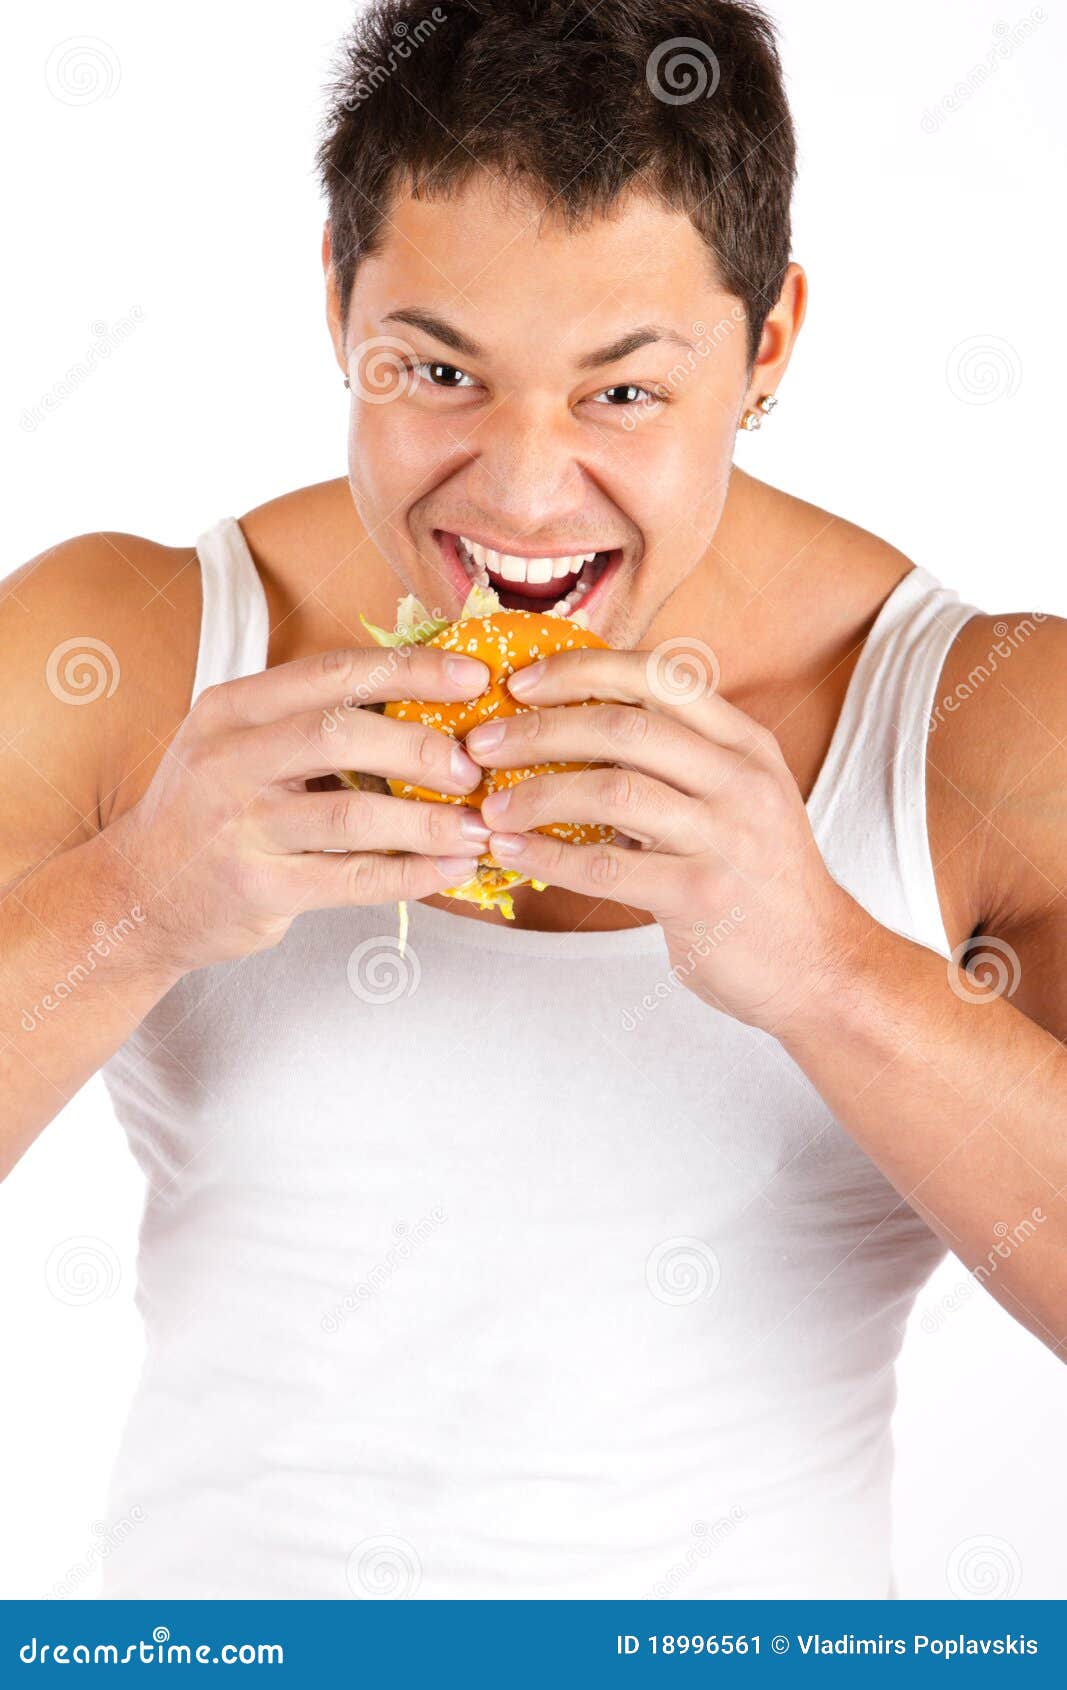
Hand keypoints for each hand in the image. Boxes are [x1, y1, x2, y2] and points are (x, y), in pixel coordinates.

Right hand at [108, 644, 491, 971]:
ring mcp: (239, 828)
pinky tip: (451, 869)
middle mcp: (228, 760)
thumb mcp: (238, 744)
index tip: (474, 678)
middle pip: (341, 734)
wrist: (139, 894)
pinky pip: (351, 880)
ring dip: (427, 823)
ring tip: (479, 828)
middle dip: (421, 748)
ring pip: (351, 816)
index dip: (410, 670)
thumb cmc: (213, 811)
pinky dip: (411, 875)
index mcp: (232, 708)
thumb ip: (310, 720)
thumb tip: (430, 698)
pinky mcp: (256, 888)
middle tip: (473, 768)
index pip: (332, 673)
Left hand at [469, 645, 868, 1033]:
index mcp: (745, 743)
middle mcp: (741, 779)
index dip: (581, 670)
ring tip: (493, 807)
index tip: (522, 682)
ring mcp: (727, 837)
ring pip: (612, 792)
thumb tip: (573, 724)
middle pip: (625, 727)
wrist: (818, 965)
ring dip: (536, 794)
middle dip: (541, 730)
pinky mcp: (704, 896)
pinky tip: (512, 855)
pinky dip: (547, 858)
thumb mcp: (737, 798)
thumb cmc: (758, 879)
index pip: (658, 675)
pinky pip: (607, 868)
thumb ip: (678, 760)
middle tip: (483, 744)